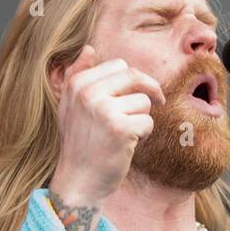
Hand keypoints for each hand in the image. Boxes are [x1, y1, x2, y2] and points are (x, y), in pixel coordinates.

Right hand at [48, 44, 165, 207]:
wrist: (78, 181)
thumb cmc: (78, 145)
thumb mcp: (69, 107)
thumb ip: (77, 76)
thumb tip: (90, 48)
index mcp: (77, 83)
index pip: (118, 65)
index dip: (134, 79)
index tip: (141, 91)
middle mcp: (88, 92)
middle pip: (134, 76)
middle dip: (150, 88)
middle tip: (160, 102)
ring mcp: (104, 110)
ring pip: (143, 102)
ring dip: (142, 119)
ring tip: (126, 135)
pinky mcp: (120, 129)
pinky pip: (147, 122)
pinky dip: (143, 135)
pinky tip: (129, 146)